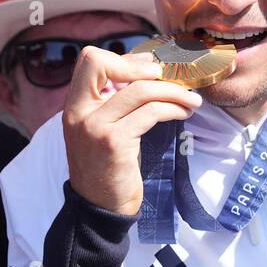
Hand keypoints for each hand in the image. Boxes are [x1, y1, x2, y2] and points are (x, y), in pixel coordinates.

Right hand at [62, 47, 201, 215]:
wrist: (100, 207)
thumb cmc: (108, 166)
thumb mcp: (101, 129)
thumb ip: (113, 101)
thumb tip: (148, 69)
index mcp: (74, 105)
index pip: (89, 60)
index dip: (124, 59)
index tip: (150, 68)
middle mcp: (78, 112)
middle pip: (102, 63)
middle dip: (142, 66)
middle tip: (170, 77)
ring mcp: (94, 127)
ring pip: (139, 89)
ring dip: (173, 90)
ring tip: (191, 99)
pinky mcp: (114, 143)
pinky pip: (151, 112)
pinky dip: (174, 108)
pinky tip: (184, 113)